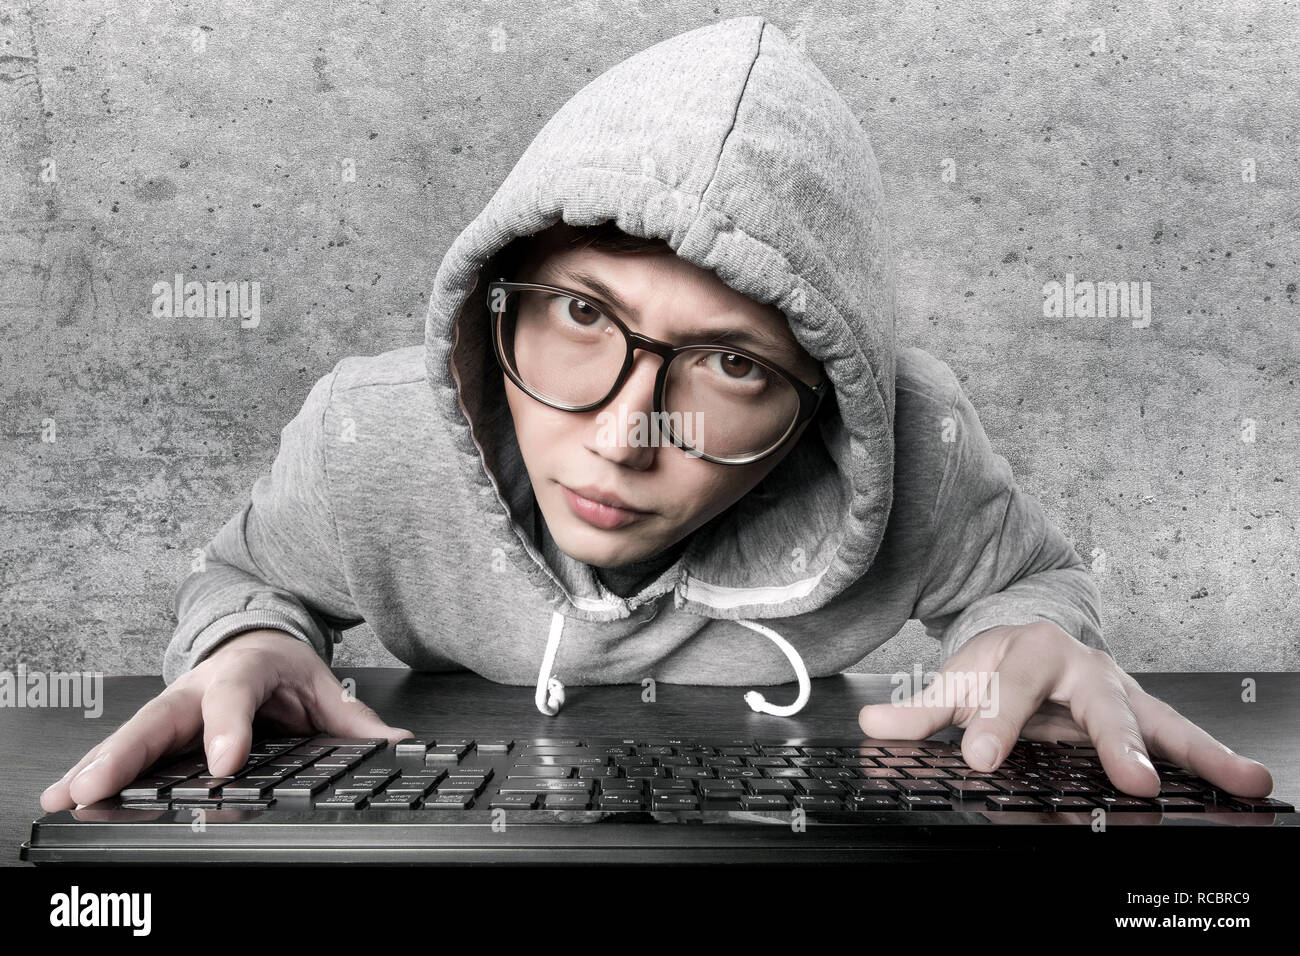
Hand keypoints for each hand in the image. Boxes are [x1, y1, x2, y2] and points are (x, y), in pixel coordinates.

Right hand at [40, 629, 410, 811]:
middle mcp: (198, 688)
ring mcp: (172, 707)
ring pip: (131, 735)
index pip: (234, 699)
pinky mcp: (158, 726)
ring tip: (66, 797)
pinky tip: (63, 796)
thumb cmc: (280, 665)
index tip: (227, 765)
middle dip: (129, 753)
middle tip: (99, 786)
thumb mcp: (319, 685)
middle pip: (160, 719)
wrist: (253, 636)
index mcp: (243, 673)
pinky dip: (93, 770)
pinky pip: (124, 750)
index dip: (228, 730)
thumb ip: (351, 719)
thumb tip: (395, 744)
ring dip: (98, 765)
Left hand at [858, 621, 1273, 798]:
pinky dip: (1214, 762)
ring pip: (1161, 720)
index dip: (995, 722)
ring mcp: (1119, 692)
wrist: (1032, 634)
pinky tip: (1249, 785)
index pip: (1011, 686)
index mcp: (1030, 650)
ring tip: (1243, 781)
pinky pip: (1182, 740)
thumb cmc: (999, 664)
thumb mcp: (958, 679)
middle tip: (1133, 780)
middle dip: (1117, 739)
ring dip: (1200, 753)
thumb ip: (921, 709)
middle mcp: (1084, 667)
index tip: (978, 757)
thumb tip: (876, 725)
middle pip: (1102, 701)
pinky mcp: (1144, 717)